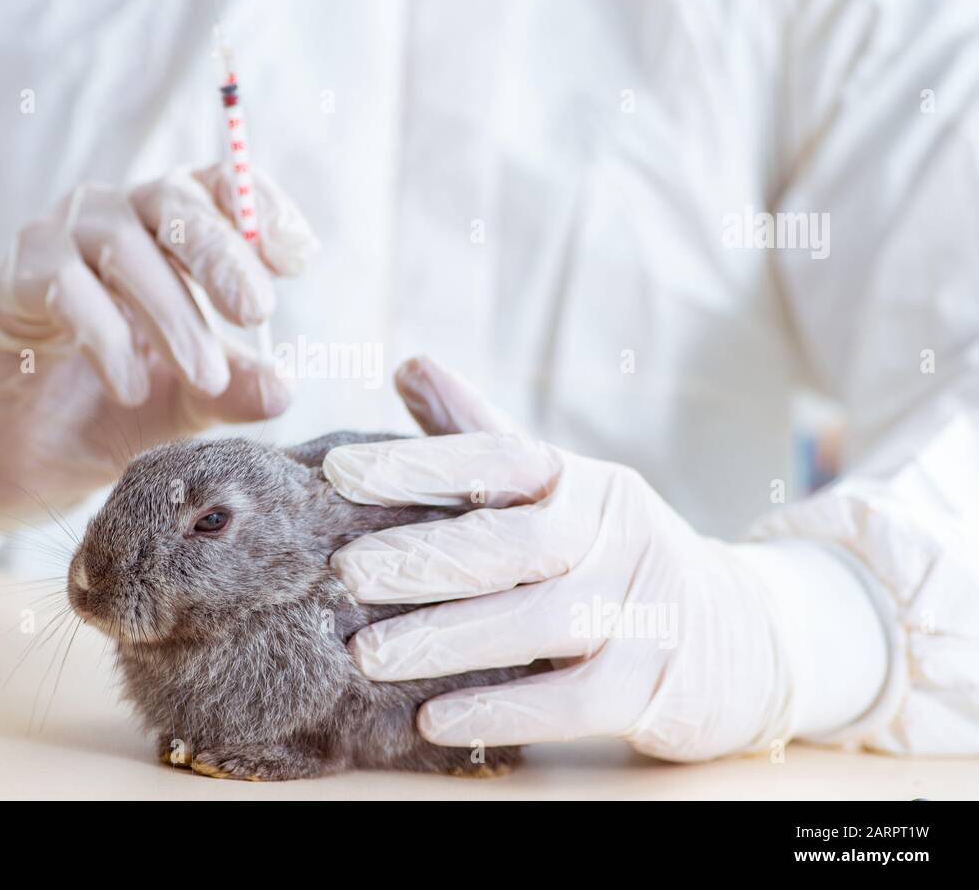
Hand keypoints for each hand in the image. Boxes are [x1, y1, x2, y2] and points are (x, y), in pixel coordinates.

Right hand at [0, 164, 317, 508]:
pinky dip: (106, 337)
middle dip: (221, 255)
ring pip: (122, 245)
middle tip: (257, 311)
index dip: (261, 209)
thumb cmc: (120, 401)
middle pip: (173, 202)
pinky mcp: (16, 276)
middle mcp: (118, 216)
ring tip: (205, 378)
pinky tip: (131, 388)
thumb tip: (285, 387)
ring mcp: (61, 238)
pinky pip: (63, 285)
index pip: (220, 186)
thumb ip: (237, 388)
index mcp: (171, 228)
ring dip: (171, 313)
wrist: (33, 451)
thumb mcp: (193, 400)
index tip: (297, 258)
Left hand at [323, 429, 800, 761]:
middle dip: (423, 557)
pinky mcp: (651, 685)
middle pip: (513, 542)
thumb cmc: (613, 554)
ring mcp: (639, 609)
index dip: (418, 464)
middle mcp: (616, 533)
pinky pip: (570, 701)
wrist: (745, 634)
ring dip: (446, 639)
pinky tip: (432, 719)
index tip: (338, 472)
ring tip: (367, 654)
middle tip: (344, 572)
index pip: (497, 458)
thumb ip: (482, 437)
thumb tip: (409, 365)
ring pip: (537, 621)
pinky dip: (500, 709)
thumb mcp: (560, 491)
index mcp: (582, 481)